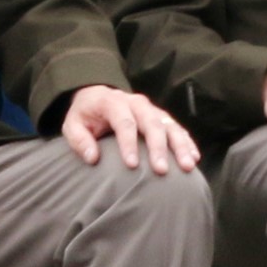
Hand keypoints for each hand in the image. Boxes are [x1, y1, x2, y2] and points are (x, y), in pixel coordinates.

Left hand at [61, 83, 200, 174]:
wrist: (98, 96)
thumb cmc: (85, 115)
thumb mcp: (72, 125)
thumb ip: (79, 140)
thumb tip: (93, 158)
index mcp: (113, 102)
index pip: (125, 123)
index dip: (129, 144)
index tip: (132, 165)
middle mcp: (137, 103)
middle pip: (152, 124)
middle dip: (158, 148)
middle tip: (162, 170)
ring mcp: (152, 108)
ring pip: (169, 125)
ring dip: (180, 146)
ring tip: (187, 166)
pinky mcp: (161, 116)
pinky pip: (177, 128)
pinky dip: (187, 142)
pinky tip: (194, 158)